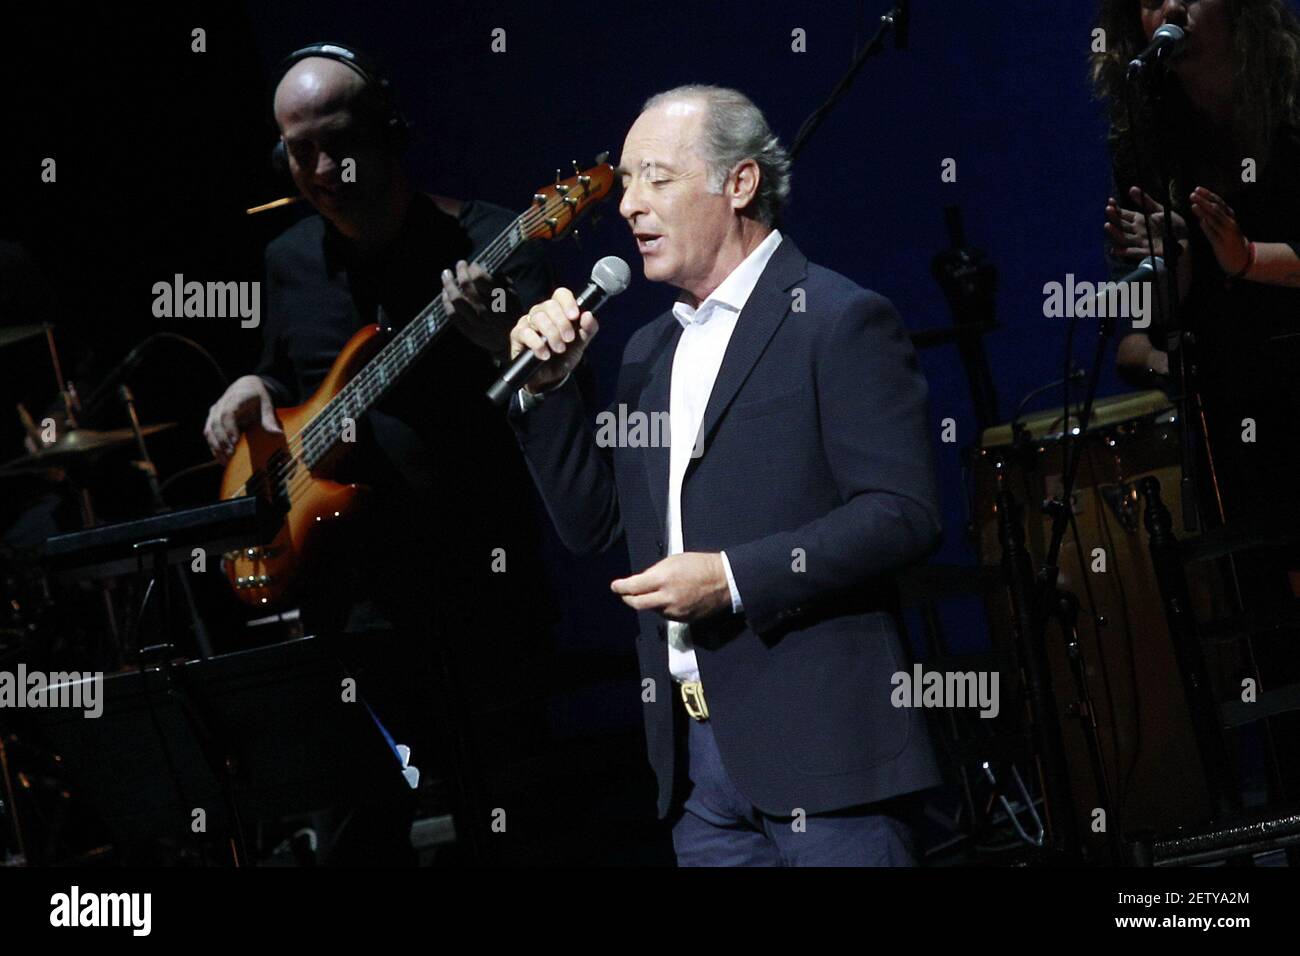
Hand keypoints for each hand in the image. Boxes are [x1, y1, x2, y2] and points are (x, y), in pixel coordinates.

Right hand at [204, 374, 280, 463]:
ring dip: (216, 446)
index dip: (229, 428)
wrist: (245, 387)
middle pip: (216, 423)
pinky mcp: (211, 419)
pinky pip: (209, 434)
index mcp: (235, 398)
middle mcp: (221, 404)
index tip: (235, 442)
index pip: (228, 413)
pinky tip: (222, 458)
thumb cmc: (257, 397)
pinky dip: (214, 446)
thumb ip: (269, 419)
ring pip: (209, 430)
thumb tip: (278, 433)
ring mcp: (214, 412)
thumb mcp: (267, 405)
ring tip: (226, 461)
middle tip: (231, 455)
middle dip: (222, 440)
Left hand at [441, 260, 516, 357]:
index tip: (472, 264)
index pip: (479, 278)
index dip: (473, 268)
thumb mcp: (512, 295)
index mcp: (500, 299)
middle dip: (460, 271)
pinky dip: (446, 302)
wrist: (513, 342)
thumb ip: (499, 280)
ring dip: (448, 285)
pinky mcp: (470, 332)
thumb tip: (480, 266)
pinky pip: (453, 315)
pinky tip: (445, 293)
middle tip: (459, 264)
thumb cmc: (512, 313)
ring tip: (446, 275)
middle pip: (466, 286)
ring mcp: (477, 322)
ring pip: (456, 300)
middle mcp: (488, 310)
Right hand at [508, 286, 598, 393]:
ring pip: (538, 317)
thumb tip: (588, 315)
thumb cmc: (563, 357)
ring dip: (551, 334)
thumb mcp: (580, 345)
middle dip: (562, 323)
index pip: (561, 294)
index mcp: (558, 311)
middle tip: (569, 339)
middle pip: (550, 305)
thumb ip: (587, 330)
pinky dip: (537, 344)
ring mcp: (528, 322)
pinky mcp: (518, 335)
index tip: (574, 316)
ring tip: (559, 349)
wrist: (550, 379)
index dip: (568, 303)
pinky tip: (545, 354)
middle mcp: (542, 313)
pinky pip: (526, 332)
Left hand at [610, 552, 730, 621]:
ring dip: (649, 602)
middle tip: (625, 594)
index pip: (634, 587)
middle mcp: (667, 597)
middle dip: (628, 599)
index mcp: (663, 578)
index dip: (621, 587)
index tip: (615, 586)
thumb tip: (641, 581)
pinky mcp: (683, 619)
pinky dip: (663, 607)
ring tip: (657, 591)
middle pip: (637, 604)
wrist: (724, 581)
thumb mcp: (673, 561)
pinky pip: (666, 615)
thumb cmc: (700, 565)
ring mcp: (675, 611)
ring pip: (652, 609)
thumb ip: (655, 572)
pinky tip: (671, 599)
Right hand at [1105, 187, 1187, 259]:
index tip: (1110, 201)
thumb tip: (1132, 188)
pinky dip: (1124, 252)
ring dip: (1115, 232)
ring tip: (1107, 225)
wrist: (1185, 239)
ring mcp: (1140, 242)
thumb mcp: (1160, 209)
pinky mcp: (1147, 252)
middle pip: (1121, 225)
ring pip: (1124, 237)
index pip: (1123, 214)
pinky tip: (1115, 250)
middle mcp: (1137, 231)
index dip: (1116, 208)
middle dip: (1114, 217)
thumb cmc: (1173, 224)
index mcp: (1139, 220)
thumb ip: (1146, 201)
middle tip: (1108, 209)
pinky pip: (1134, 252)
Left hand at [1189, 187, 1250, 275]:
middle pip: (1216, 209)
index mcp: (1229, 216)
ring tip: (1194, 205)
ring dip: (1204, 212)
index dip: (1208, 195)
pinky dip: (1209, 227)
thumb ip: (1212, 216)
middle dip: (1204, 201)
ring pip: (1215, 220)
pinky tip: (1202, 222)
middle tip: (1193, 194)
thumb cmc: (1230, 240)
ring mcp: (1226, 233)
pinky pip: (1214, 234)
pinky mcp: (1222, 244)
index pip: (1218, 202)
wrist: (1242, 257)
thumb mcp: (1223, 225)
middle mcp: (1229, 222)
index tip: (1197, 189)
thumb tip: (1199, 206)